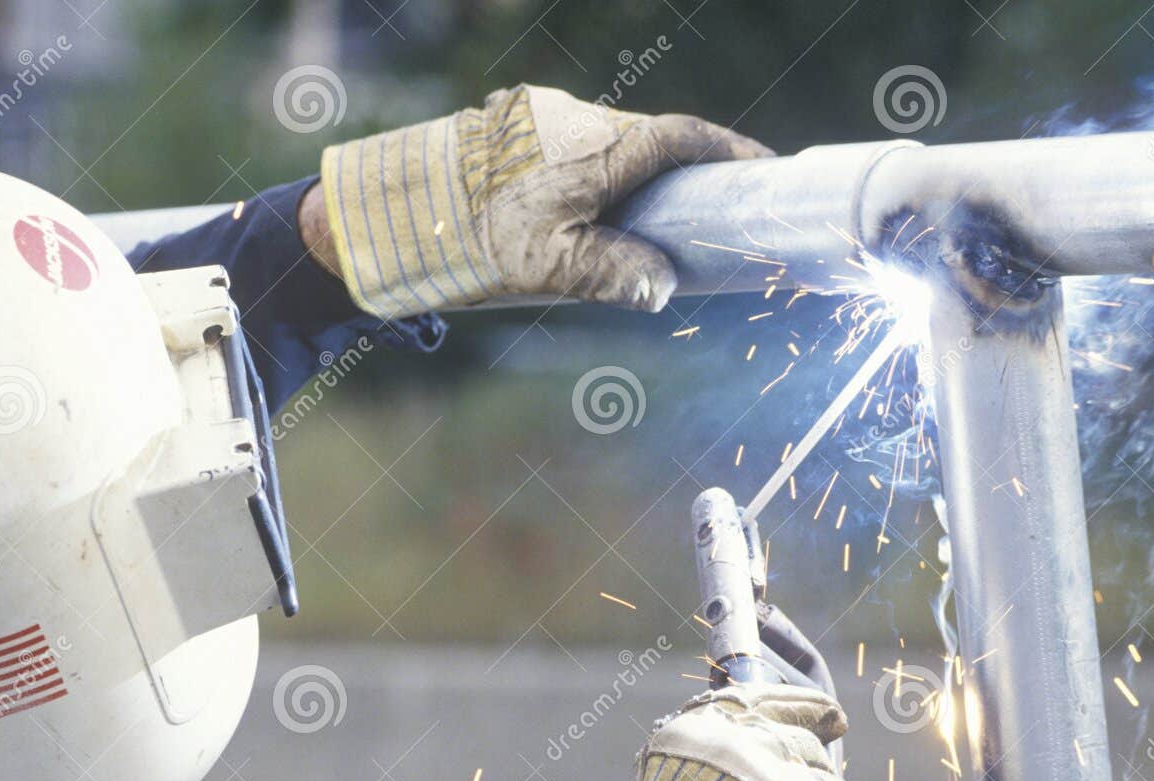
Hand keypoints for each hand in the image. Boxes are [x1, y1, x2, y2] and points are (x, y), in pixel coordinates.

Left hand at [316, 84, 770, 317]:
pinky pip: (569, 144)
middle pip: (647, 136)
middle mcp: (573, 117)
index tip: (764, 171)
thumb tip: (666, 290)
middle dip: (682, 169)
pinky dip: (590, 170)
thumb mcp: (551, 267)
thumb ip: (614, 275)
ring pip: (605, 140)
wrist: (390, 209)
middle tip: (706, 208)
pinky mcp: (507, 125)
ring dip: (629, 173)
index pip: (684, 138)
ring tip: (637, 221)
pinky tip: (579, 210)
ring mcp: (536, 116)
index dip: (730, 153)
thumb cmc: (471, 237)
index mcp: (599, 146)